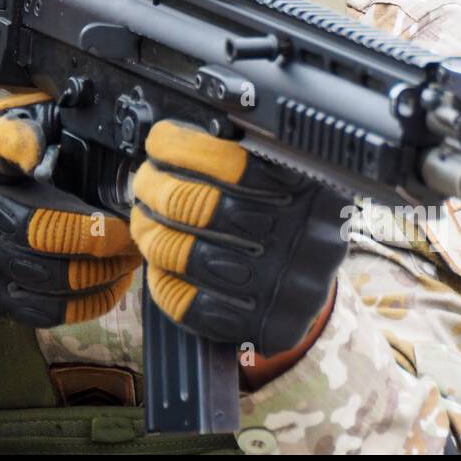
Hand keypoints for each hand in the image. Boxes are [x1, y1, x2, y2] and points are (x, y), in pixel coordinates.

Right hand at [0, 93, 138, 341]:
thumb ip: (27, 125)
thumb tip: (80, 107)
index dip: (17, 144)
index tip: (36, 149)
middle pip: (41, 229)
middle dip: (97, 235)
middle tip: (130, 229)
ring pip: (51, 277)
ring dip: (102, 271)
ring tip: (130, 257)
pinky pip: (45, 310)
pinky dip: (87, 302)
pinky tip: (111, 285)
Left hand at [130, 121, 347, 356]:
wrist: (317, 280)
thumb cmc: (289, 210)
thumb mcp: (288, 166)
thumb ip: (243, 147)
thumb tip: (177, 136)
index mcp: (304, 187)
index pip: (226, 160)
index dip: (178, 147)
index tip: (160, 143)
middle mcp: (296, 236)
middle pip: (192, 205)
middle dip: (153, 187)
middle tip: (145, 182)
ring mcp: (277, 285)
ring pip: (180, 253)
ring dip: (148, 231)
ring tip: (144, 219)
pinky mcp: (258, 324)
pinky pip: (187, 304)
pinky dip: (162, 281)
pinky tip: (160, 264)